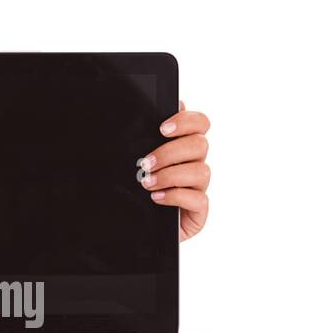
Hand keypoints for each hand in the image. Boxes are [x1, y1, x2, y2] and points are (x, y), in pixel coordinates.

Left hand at [137, 100, 210, 241]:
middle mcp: (194, 164)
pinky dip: (175, 196)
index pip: (200, 124)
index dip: (187, 121)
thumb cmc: (133, 188)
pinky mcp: (198, 210)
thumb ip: (146, 137)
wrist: (130, 222)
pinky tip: (156, 198)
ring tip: (146, 183)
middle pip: (200, 145)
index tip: (163, 129)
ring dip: (170, 175)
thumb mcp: (134, 161)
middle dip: (169, 152)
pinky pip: (198, 199)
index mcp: (182, 147)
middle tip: (145, 163)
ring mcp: (198, 187)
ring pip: (201, 171)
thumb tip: (161, 111)